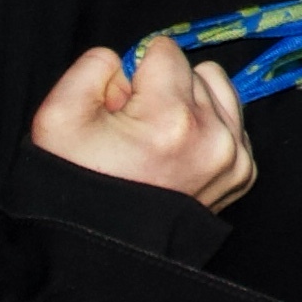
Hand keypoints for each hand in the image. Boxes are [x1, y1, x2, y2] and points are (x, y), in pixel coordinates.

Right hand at [30, 34, 257, 210]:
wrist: (100, 249)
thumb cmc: (76, 184)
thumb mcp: (57, 116)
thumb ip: (93, 66)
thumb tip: (127, 60)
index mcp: (171, 118)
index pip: (165, 51)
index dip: (135, 74)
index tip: (120, 107)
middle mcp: (213, 135)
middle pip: (193, 70)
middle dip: (162, 90)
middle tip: (133, 130)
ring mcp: (234, 158)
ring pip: (218, 90)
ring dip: (189, 104)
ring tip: (156, 139)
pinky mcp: (243, 174)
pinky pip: (231, 122)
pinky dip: (206, 128)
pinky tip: (176, 153)